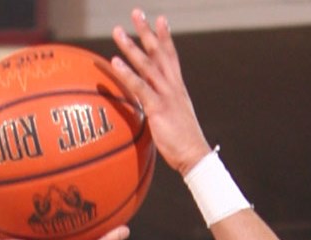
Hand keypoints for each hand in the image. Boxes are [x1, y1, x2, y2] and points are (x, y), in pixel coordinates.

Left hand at [109, 9, 211, 173]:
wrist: (195, 155)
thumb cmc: (183, 142)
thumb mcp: (174, 118)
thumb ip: (161, 106)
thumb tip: (148, 105)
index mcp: (177, 88)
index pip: (171, 56)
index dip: (165, 37)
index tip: (160, 19)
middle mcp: (173, 86)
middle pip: (158, 53)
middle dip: (147, 31)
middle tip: (136, 12)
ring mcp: (166, 96)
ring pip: (147, 65)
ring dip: (131, 46)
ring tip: (118, 31)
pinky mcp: (158, 108)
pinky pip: (140, 87)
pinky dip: (127, 74)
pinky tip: (115, 62)